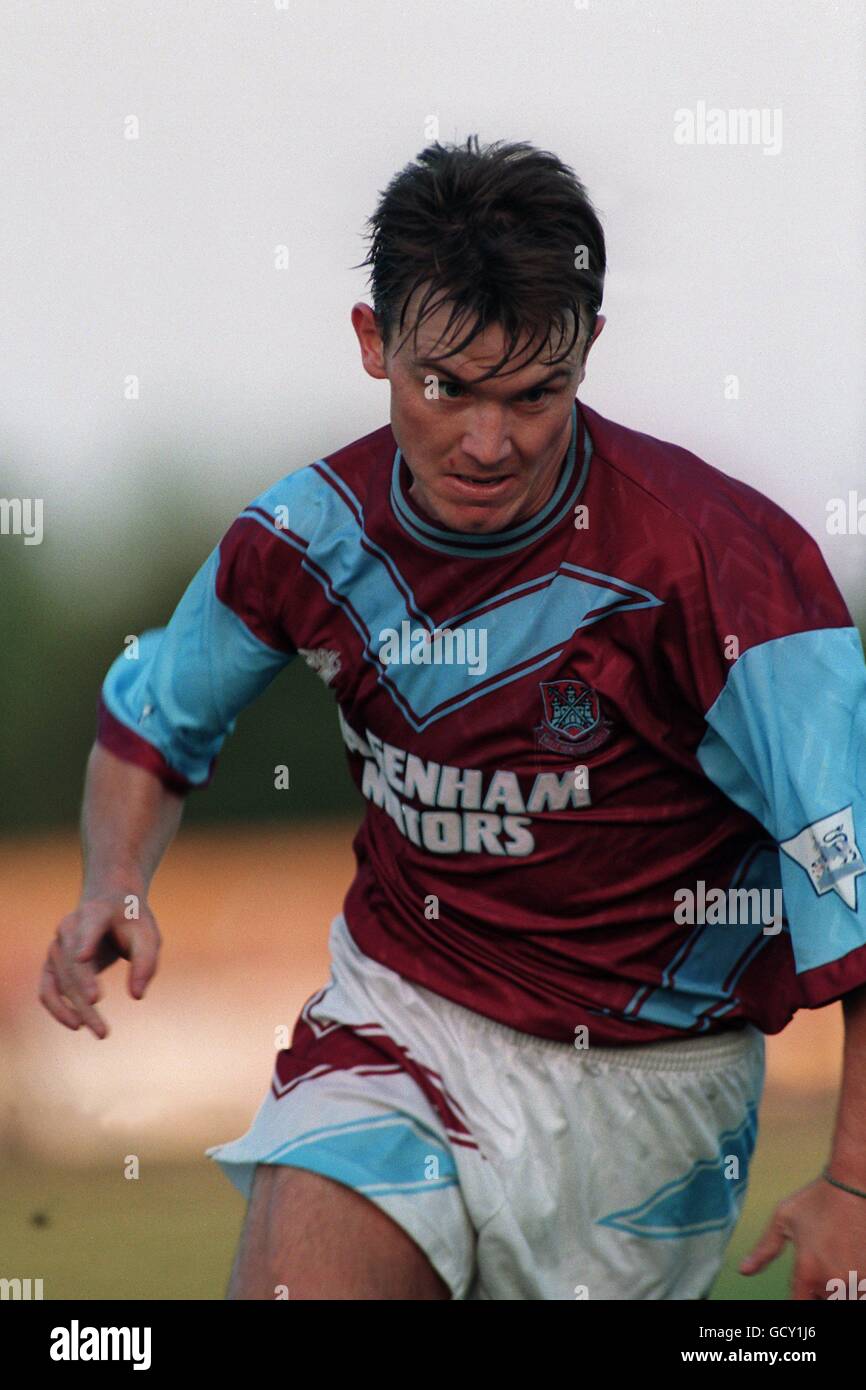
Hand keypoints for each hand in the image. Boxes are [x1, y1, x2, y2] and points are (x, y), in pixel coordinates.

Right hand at [38, 892, 160, 1038]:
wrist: (109, 903)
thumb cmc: (132, 921)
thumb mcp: (149, 935)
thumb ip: (146, 962)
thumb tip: (137, 996)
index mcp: (97, 912)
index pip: (91, 924)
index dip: (86, 940)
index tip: (83, 957)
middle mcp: (70, 927)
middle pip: (74, 964)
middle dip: (86, 996)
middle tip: (104, 1030)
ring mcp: (57, 945)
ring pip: (61, 981)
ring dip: (76, 1008)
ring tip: (101, 1032)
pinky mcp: (52, 963)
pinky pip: (47, 988)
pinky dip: (56, 1007)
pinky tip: (76, 1024)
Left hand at [740, 1176, 865, 1298]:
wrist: (852, 1185)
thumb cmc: (815, 1200)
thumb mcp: (783, 1219)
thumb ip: (764, 1250)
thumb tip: (743, 1271)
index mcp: (806, 1270)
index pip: (799, 1305)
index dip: (799, 1298)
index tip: (801, 1289)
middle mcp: (832, 1281)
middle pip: (822, 1302)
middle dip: (818, 1291)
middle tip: (819, 1263)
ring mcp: (855, 1280)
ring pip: (841, 1299)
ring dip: (837, 1289)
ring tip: (834, 1260)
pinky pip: (858, 1292)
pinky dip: (852, 1284)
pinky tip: (847, 1262)